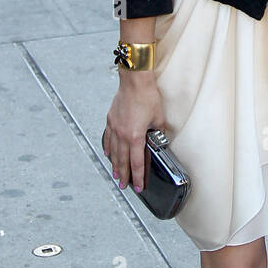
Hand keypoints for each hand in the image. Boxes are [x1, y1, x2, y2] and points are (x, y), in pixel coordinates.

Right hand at [102, 72, 164, 193]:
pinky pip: (108, 139)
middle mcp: (123, 134)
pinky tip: (108, 153)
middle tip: (124, 186)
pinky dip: (109, 148)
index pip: (137, 163)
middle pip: (123, 161)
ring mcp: (114, 128)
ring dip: (115, 165)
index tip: (138, 186)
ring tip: (116, 175)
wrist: (134, 81)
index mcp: (136, 136)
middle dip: (124, 175)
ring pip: (114, 152)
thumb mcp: (159, 119)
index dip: (138, 177)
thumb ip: (158, 133)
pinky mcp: (110, 120)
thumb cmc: (147, 97)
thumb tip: (159, 141)